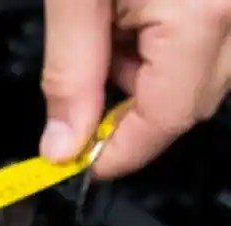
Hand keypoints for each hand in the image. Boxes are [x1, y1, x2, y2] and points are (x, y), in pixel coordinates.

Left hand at [40, 0, 230, 177]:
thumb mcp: (73, 1)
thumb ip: (70, 74)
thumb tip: (62, 144)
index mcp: (201, 17)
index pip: (167, 118)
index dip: (119, 150)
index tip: (76, 160)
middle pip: (189, 104)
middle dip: (131, 110)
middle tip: (85, 84)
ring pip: (201, 78)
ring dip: (149, 76)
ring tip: (111, 30)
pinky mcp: (229, 2)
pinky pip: (208, 46)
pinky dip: (167, 48)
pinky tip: (134, 18)